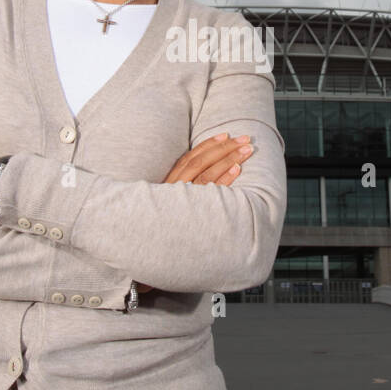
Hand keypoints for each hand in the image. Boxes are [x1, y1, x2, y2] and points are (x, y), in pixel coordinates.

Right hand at [138, 133, 255, 291]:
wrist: (143, 253)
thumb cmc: (161, 229)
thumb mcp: (167, 203)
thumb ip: (183, 189)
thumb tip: (204, 177)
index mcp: (169, 182)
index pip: (190, 157)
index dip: (209, 145)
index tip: (226, 136)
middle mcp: (174, 189)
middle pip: (202, 161)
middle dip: (226, 148)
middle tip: (246, 139)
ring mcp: (181, 201)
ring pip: (208, 174)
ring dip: (230, 159)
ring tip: (247, 151)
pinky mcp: (189, 215)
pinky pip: (210, 194)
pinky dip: (224, 180)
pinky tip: (237, 171)